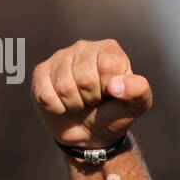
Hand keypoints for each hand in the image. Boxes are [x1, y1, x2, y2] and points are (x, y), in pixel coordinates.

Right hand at [31, 38, 151, 146]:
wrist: (90, 132)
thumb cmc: (115, 113)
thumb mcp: (136, 105)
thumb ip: (139, 91)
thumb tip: (116, 85)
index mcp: (110, 49)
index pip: (107, 66)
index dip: (109, 88)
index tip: (111, 94)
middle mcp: (84, 47)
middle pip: (84, 78)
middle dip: (91, 98)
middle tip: (94, 100)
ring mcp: (60, 57)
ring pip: (64, 87)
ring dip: (74, 104)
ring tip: (80, 102)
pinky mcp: (41, 72)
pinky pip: (45, 94)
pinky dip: (57, 108)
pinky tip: (63, 104)